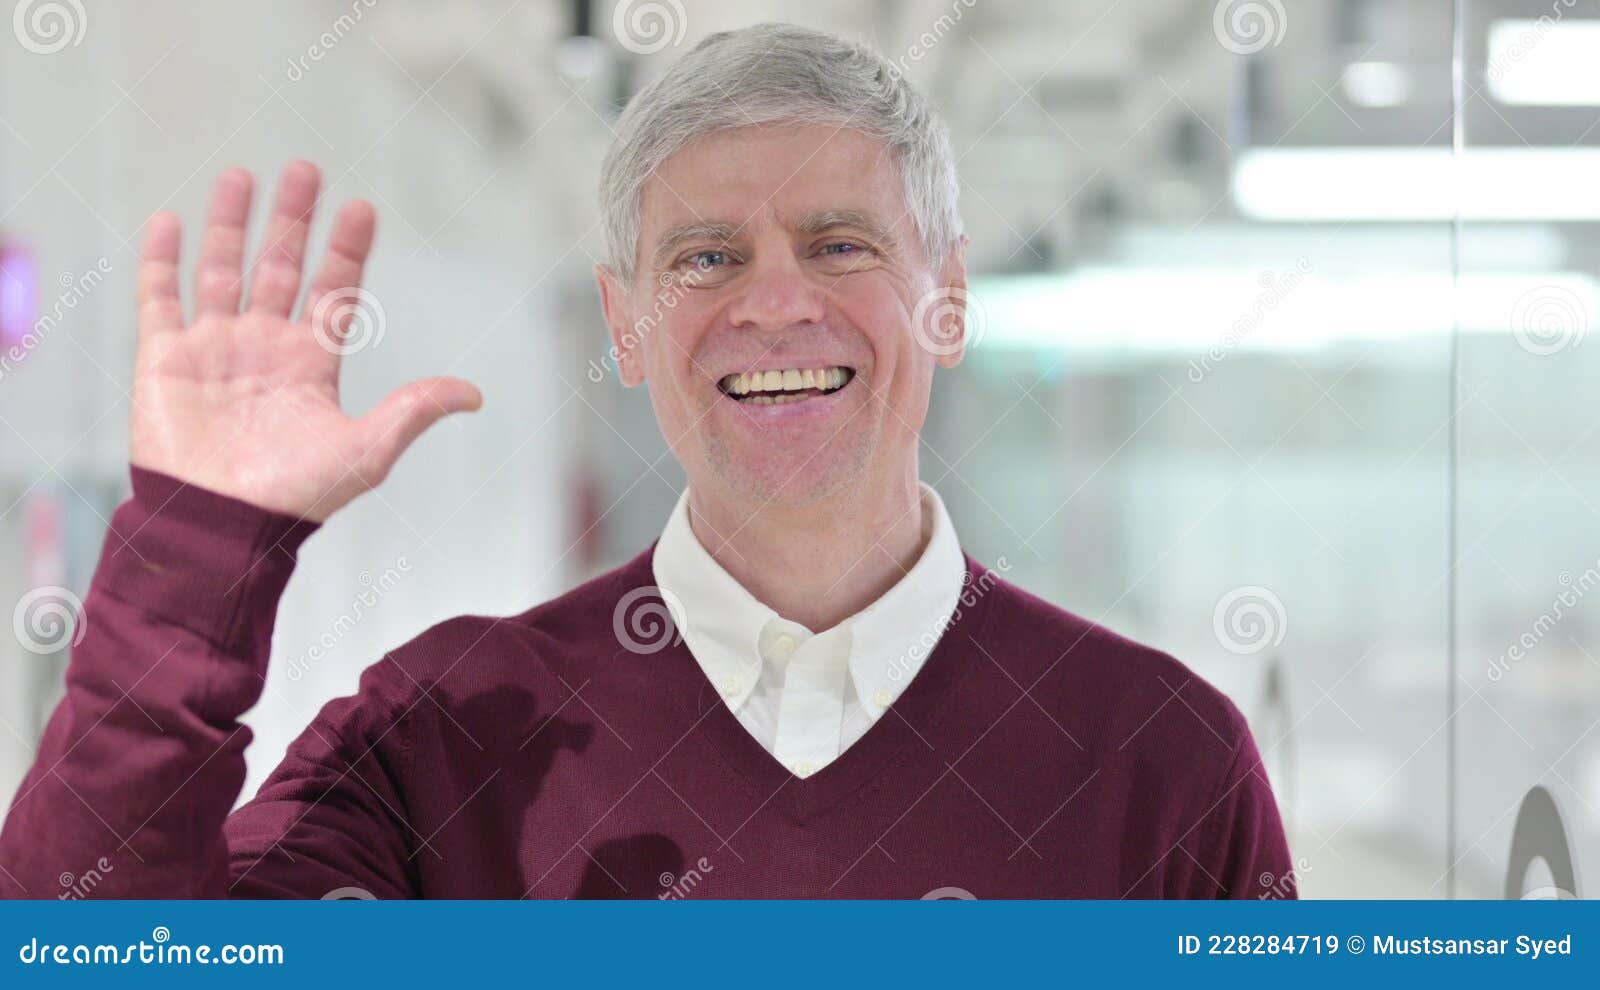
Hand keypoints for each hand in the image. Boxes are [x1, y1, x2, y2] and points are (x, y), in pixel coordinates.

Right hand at [131, 161, 480, 521]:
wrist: (220, 525)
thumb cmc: (293, 496)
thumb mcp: (366, 450)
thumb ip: (414, 411)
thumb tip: (474, 394)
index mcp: (311, 364)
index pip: (333, 292)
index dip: (346, 250)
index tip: (361, 208)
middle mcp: (264, 347)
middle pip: (280, 267)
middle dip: (292, 220)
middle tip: (305, 170)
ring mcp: (214, 348)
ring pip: (223, 270)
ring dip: (231, 224)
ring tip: (243, 175)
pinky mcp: (164, 358)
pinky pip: (160, 299)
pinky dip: (162, 260)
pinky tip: (170, 220)